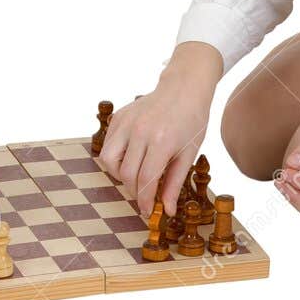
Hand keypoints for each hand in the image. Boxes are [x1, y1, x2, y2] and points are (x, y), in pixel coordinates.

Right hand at [97, 50, 218, 215]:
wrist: (183, 88)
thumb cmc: (191, 121)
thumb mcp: (188, 154)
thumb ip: (174, 183)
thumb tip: (167, 210)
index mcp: (162, 141)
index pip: (145, 180)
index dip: (144, 201)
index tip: (146, 211)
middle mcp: (140, 131)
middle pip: (126, 174)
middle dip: (134, 191)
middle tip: (144, 195)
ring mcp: (127, 123)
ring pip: (109, 161)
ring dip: (120, 174)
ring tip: (135, 174)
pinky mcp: (118, 117)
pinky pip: (108, 145)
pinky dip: (115, 157)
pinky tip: (131, 157)